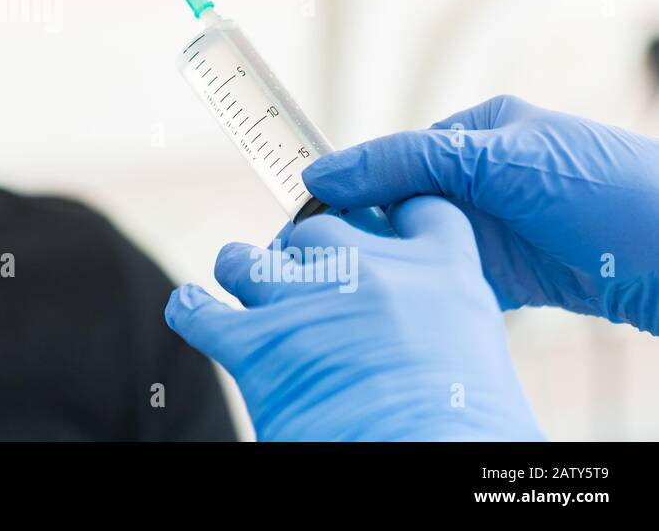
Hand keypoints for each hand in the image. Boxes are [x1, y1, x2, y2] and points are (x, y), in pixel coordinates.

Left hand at [165, 197, 542, 440]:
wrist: (419, 465)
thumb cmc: (467, 437)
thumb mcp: (484, 368)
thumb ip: (452, 331)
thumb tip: (436, 348)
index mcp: (443, 276)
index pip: (420, 212)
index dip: (393, 215)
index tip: (378, 228)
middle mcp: (370, 272)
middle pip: (320, 230)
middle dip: (307, 256)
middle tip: (307, 290)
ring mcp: (306, 300)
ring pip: (249, 260)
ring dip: (246, 275)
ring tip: (248, 293)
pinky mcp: (255, 343)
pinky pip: (201, 311)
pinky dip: (192, 311)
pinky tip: (192, 310)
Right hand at [302, 95, 658, 335]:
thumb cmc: (602, 189)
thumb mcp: (493, 159)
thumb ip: (404, 162)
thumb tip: (323, 175)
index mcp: (479, 131)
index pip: (395, 155)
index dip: (354, 186)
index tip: (314, 216)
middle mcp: (483, 176)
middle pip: (402, 203)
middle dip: (371, 230)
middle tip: (331, 257)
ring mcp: (495, 225)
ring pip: (420, 244)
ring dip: (398, 263)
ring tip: (363, 281)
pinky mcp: (509, 273)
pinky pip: (449, 279)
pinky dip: (427, 289)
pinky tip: (409, 298)